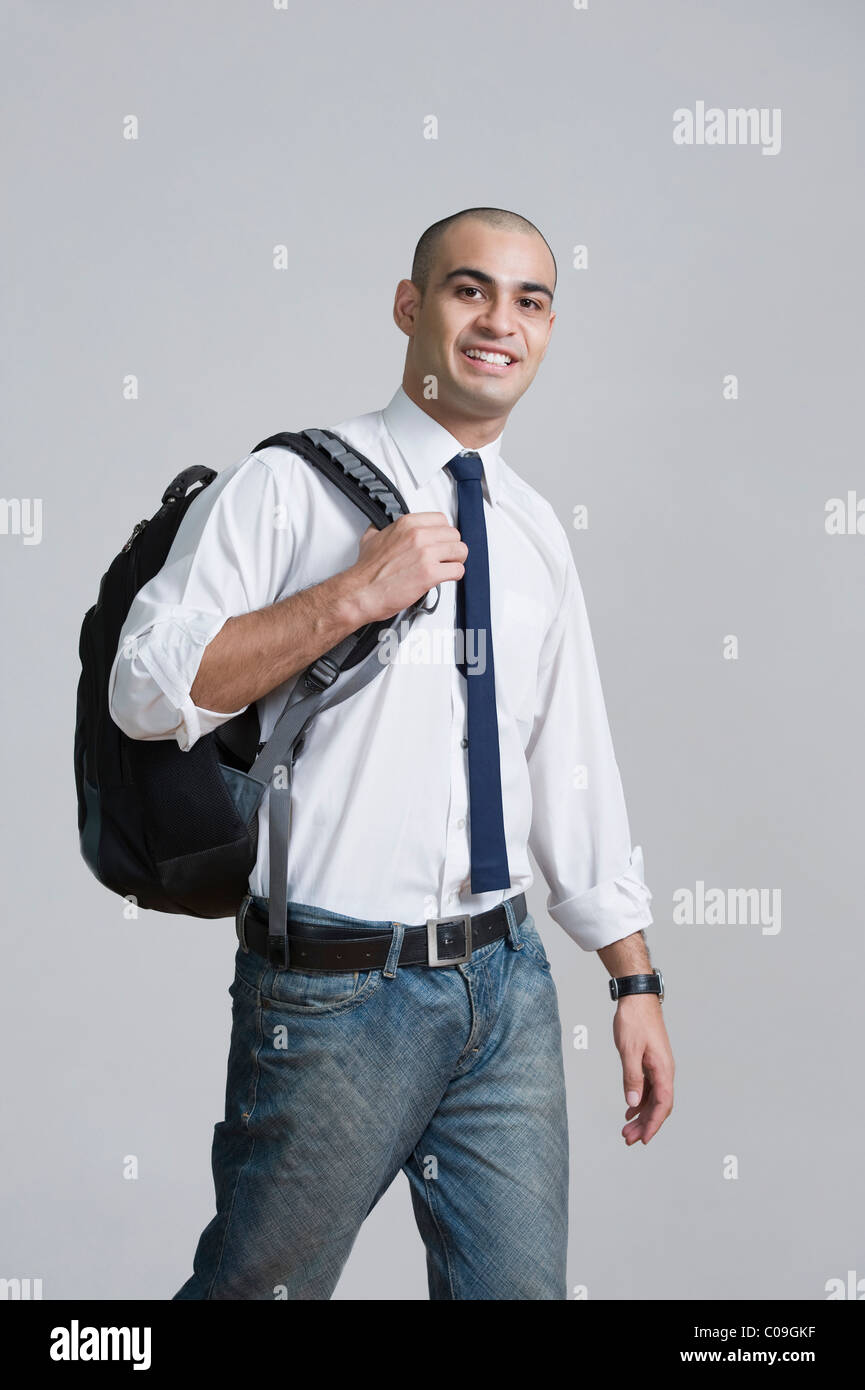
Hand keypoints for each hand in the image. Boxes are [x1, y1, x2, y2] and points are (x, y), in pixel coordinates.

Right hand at [350, 513, 466, 623]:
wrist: (361, 592)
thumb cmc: (367, 571)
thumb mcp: (371, 539)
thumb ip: (383, 530)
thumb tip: (383, 528)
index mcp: (407, 524)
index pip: (441, 520)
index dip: (443, 533)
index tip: (440, 541)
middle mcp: (418, 536)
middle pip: (454, 535)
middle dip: (451, 547)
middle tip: (445, 556)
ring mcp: (426, 554)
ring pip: (460, 551)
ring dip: (456, 560)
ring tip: (447, 567)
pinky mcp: (430, 573)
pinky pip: (458, 571)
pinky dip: (454, 575)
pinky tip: (444, 577)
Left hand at [612, 995, 674, 1144]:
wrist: (637, 998)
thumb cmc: (634, 1020)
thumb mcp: (629, 1050)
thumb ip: (632, 1078)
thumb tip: (633, 1103)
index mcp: (663, 1069)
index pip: (662, 1104)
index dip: (653, 1124)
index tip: (643, 1139)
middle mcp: (664, 1071)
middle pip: (658, 1105)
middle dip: (645, 1124)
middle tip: (628, 1138)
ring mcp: (658, 1067)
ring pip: (653, 1098)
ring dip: (641, 1115)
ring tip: (627, 1129)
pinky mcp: (651, 1062)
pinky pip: (648, 1088)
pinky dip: (639, 1100)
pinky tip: (629, 1109)